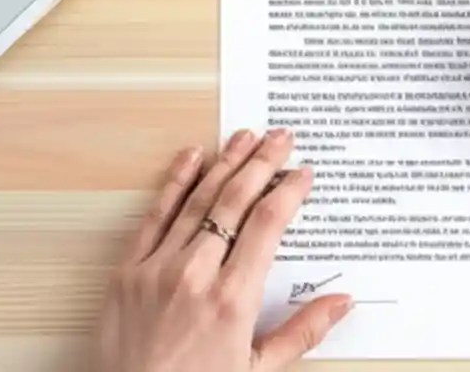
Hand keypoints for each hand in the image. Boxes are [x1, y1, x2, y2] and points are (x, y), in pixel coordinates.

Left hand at [96, 130, 352, 371]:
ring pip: (198, 201)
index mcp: (233, 300)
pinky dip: (174, 183)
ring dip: (224, 163)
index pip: (268, 225)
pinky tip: (190, 158)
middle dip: (262, 163)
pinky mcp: (127, 272)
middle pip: (235, 202)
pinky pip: (154, 216)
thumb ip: (301, 332)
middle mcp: (195, 276)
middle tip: (279, 137)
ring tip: (244, 137)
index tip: (303, 173)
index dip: (289, 191)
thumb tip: (342, 302)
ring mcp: (158, 269)